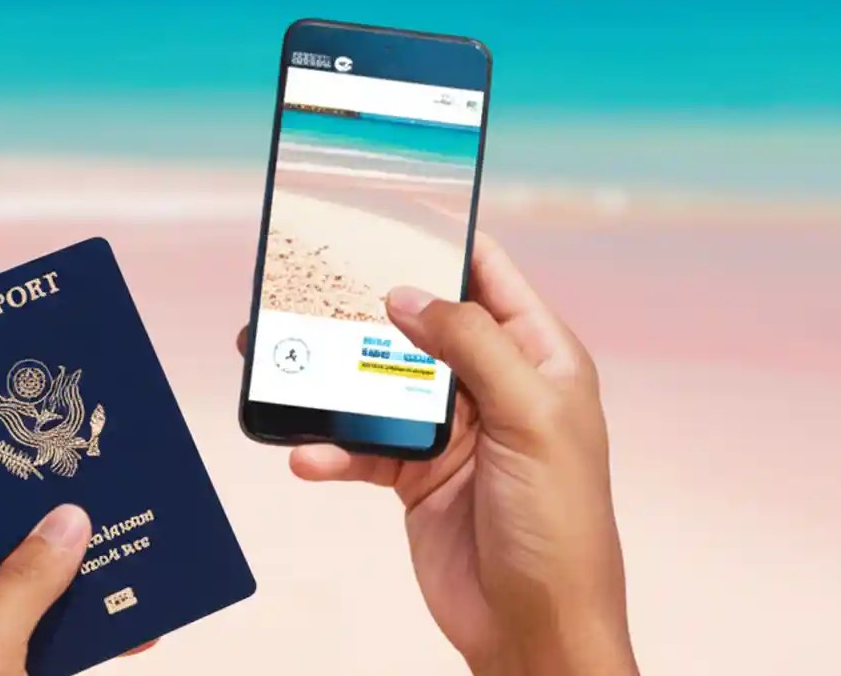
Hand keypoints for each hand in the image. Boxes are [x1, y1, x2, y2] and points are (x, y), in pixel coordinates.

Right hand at [238, 233, 637, 675]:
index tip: (387, 214)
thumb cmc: (561, 525)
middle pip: (419, 324)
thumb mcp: (530, 417)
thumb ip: (471, 346)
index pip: (488, 275)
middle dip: (367, 308)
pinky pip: (362, 446)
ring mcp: (451, 430)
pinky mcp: (414, 474)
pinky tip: (308, 456)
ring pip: (380, 382)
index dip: (443, 241)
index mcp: (537, 357)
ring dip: (333, 378)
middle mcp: (492, 385)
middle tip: (311, 286)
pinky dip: (332, 449)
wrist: (533, 626)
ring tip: (280, 363)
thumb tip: (407, 294)